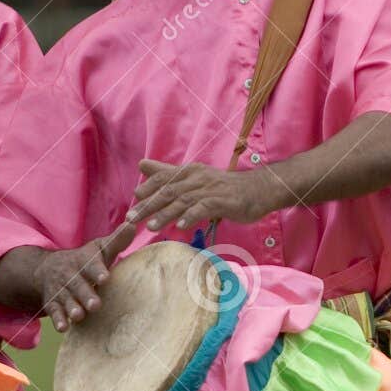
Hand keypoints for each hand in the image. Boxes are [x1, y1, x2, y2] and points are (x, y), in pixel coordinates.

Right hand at [36, 224, 135, 331]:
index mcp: (83, 260)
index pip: (91, 265)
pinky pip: (53, 311)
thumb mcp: (98, 249)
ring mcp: (60, 289)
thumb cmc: (85, 260)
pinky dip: (58, 319)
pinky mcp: (52, 303)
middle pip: (78, 285)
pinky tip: (63, 328)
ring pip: (65, 299)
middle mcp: (69, 274)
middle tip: (95, 305)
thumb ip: (116, 241)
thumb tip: (133, 223)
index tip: (105, 278)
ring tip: (79, 315)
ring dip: (71, 307)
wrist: (49, 268)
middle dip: (85, 294)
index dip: (97, 271)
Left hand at [126, 159, 284, 231]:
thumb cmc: (225, 187)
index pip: (164, 177)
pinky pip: (204, 208)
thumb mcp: (195, 178)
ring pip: (183, 201)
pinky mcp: (223, 201)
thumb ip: (168, 172)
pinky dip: (191, 216)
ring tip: (150, 226)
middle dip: (149, 205)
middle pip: (169, 191)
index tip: (133, 200)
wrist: (258, 189)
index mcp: (190, 172)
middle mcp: (198, 178)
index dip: (148, 188)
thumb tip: (141, 163)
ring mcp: (211, 189)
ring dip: (166, 214)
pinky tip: (180, 226)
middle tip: (131, 218)